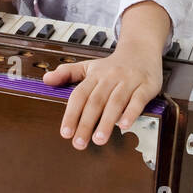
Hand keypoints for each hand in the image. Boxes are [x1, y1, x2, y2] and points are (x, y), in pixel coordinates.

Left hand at [42, 49, 162, 149]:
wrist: (142, 49)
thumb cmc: (113, 65)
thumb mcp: (89, 66)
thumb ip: (67, 73)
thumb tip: (46, 79)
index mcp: (95, 75)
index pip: (80, 95)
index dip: (71, 114)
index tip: (65, 133)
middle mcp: (111, 77)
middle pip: (96, 101)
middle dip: (86, 123)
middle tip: (79, 143)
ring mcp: (129, 81)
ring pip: (116, 101)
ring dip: (107, 121)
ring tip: (99, 139)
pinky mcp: (146, 85)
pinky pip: (138, 99)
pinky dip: (131, 112)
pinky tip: (124, 126)